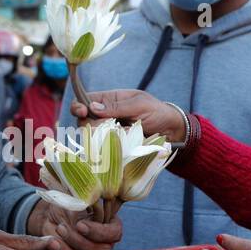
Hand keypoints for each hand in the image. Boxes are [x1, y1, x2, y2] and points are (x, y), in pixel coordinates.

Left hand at [27, 200, 122, 249]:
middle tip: (61, 228)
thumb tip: (89, 195)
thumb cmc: (67, 204)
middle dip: (79, 242)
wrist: (51, 218)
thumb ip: (86, 198)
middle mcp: (105, 243)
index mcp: (110, 225)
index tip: (79, 225)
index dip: (98, 232)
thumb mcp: (76, 197)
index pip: (114, 233)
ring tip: (52, 242)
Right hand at [68, 88, 186, 143]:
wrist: (171, 132)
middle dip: (93, 125)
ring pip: (92, 137)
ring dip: (104, 136)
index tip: (83, 112)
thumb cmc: (157, 112)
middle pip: (83, 122)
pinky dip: (111, 147)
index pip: (84, 101)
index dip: (78, 106)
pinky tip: (124, 143)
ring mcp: (108, 132)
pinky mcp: (114, 146)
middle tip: (111, 125)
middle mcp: (104, 116)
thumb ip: (117, 106)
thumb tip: (92, 108)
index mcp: (108, 100)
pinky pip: (104, 149)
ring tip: (124, 133)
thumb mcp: (140, 104)